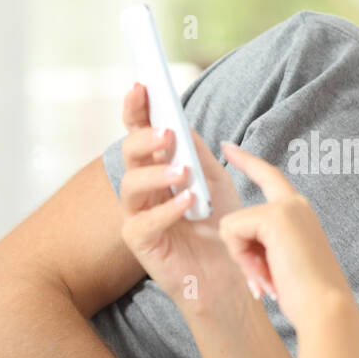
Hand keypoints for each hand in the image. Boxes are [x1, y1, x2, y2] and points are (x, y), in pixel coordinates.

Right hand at [116, 83, 244, 302]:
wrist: (230, 271)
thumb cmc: (221, 224)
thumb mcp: (216, 181)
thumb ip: (197, 152)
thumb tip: (180, 123)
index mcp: (159, 166)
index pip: (141, 132)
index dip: (137, 109)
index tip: (142, 86)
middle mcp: (143, 188)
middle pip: (129, 153)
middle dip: (144, 139)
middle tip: (167, 135)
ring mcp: (137, 214)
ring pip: (130, 185)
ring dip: (155, 174)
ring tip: (182, 173)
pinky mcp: (140, 242)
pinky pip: (143, 221)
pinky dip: (165, 209)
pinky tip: (186, 203)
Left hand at [217, 142, 356, 330]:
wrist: (325, 307)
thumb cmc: (306, 294)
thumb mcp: (281, 259)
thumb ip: (264, 241)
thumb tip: (234, 234)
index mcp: (299, 212)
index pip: (268, 177)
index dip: (246, 161)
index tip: (227, 146)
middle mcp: (294, 203)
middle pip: (237, 217)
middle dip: (240, 255)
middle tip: (266, 279)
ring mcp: (285, 207)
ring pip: (233, 227)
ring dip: (244, 259)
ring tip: (271, 277)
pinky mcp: (274, 217)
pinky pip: (234, 232)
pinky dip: (244, 258)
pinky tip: (267, 272)